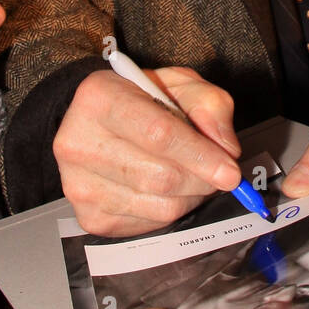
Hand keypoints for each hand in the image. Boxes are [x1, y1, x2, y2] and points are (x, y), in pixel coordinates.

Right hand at [54, 65, 242, 236]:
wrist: (98, 121)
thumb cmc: (141, 99)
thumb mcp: (179, 83)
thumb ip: (209, 105)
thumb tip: (226, 149)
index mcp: (99, 98)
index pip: (158, 134)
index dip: (200, 156)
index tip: (230, 172)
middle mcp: (78, 142)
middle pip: (161, 177)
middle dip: (202, 180)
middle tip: (220, 173)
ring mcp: (78, 184)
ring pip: (160, 207)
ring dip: (191, 197)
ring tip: (192, 176)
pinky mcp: (89, 216)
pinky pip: (150, 224)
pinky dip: (171, 210)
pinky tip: (167, 190)